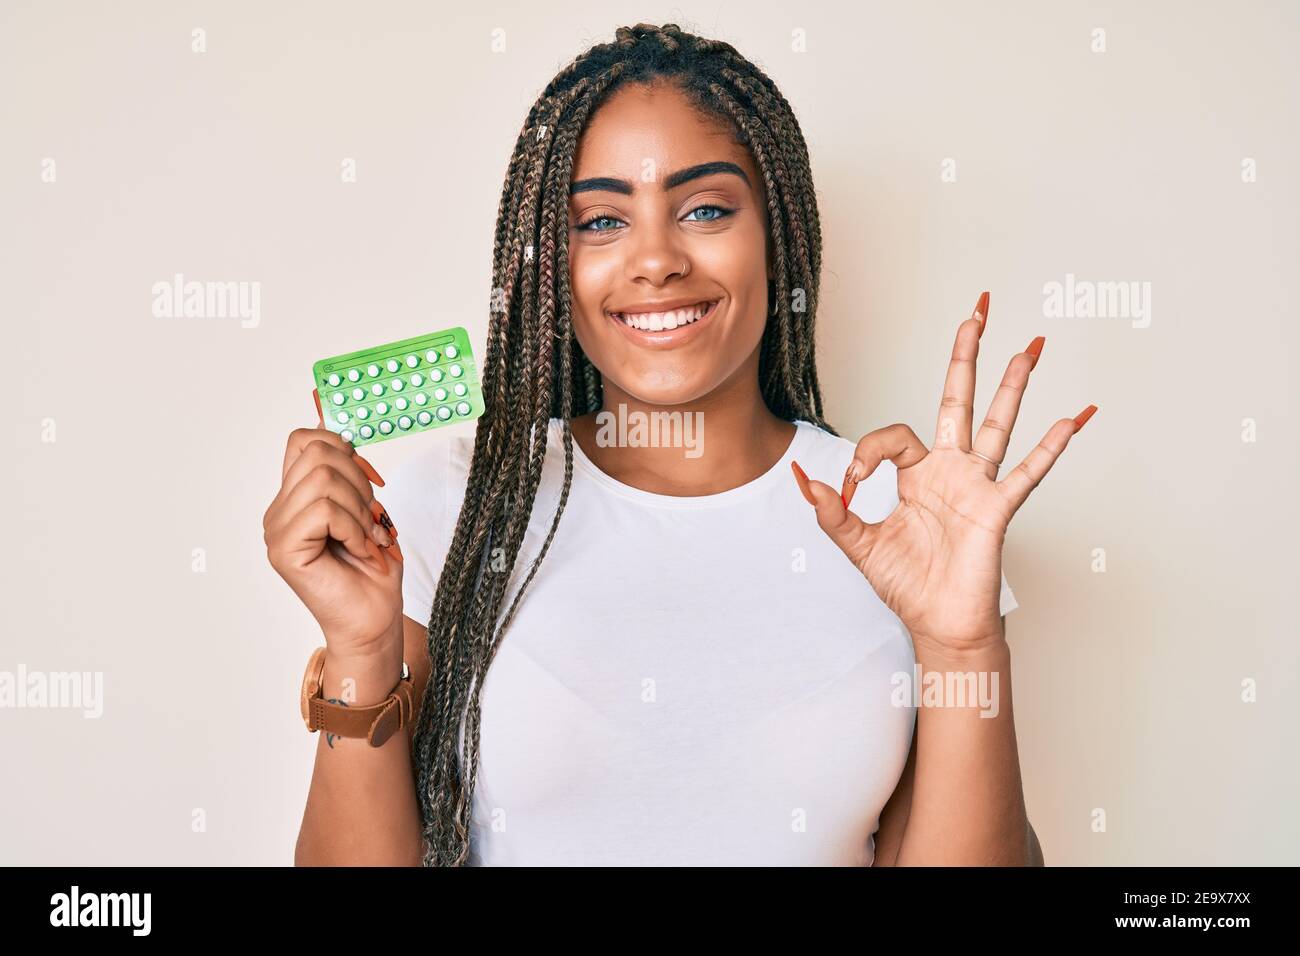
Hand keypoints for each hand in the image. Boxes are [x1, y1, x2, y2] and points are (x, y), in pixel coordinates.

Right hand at [263, 398, 404, 662]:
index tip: (371, 481)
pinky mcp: (284, 550)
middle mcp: (279, 511)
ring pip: (322, 479)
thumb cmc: (373, 570)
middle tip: (372, 520)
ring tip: (367, 538)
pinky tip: (361, 550)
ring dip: (360, 509)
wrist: (374, 620)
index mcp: (295, 497)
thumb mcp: (368, 508)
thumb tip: (347, 432)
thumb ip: (350, 474)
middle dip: (359, 482)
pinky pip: (325, 510)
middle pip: (316, 452)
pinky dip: (355, 527)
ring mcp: (277, 530)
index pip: (304, 439)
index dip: (342, 447)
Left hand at [790, 291, 1096, 658]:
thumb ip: (831, 511)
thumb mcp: (857, 544)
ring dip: (1013, 385)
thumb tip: (803, 478)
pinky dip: (1051, 446)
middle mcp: (950, 471)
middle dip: (966, 355)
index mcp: (917, 475)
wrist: (937, 624)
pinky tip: (1074, 417)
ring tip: (1031, 346)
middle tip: (977, 311)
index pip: (892, 437)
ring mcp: (978, 486)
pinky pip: (1027, 473)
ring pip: (996, 424)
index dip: (866, 455)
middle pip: (958, 399)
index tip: (850, 488)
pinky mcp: (996, 510)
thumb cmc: (906, 584)